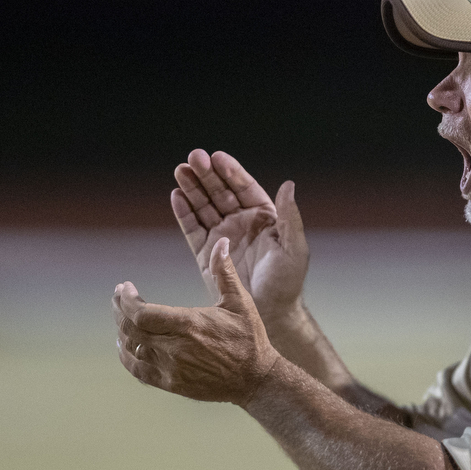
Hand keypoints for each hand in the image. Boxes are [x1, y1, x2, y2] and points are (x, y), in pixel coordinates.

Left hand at [113, 238, 280, 405]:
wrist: (256, 379)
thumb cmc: (249, 339)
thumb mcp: (240, 301)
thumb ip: (225, 271)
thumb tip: (221, 242)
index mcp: (188, 324)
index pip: (141, 313)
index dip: (126, 300)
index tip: (125, 288)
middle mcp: (175, 348)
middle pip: (130, 329)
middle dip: (119, 310)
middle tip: (119, 297)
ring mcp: (171, 368)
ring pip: (130, 349)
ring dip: (121, 331)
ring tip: (122, 317)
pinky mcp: (172, 383)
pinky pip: (137, 370)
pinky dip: (126, 356)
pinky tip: (126, 345)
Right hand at [172, 150, 308, 319]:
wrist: (268, 312)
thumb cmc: (286, 282)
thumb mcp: (294, 247)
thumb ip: (290, 216)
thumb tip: (288, 184)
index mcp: (263, 218)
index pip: (245, 188)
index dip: (231, 172)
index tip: (217, 157)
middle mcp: (241, 223)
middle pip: (221, 192)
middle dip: (207, 175)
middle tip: (193, 158)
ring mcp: (222, 236)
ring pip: (204, 206)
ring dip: (193, 188)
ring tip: (180, 171)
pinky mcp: (207, 253)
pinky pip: (193, 228)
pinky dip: (184, 212)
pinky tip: (176, 196)